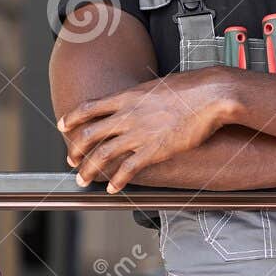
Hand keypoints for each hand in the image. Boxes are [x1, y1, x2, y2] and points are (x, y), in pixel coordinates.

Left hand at [58, 68, 236, 192]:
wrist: (211, 96)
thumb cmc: (192, 88)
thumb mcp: (158, 86)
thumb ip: (143, 97)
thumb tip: (140, 101)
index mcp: (127, 96)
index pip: (88, 107)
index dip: (72, 118)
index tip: (63, 126)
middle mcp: (127, 115)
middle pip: (89, 134)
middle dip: (75, 150)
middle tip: (71, 160)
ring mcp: (139, 133)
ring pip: (102, 154)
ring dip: (89, 170)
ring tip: (83, 180)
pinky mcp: (154, 150)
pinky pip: (128, 169)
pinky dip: (117, 180)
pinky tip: (113, 188)